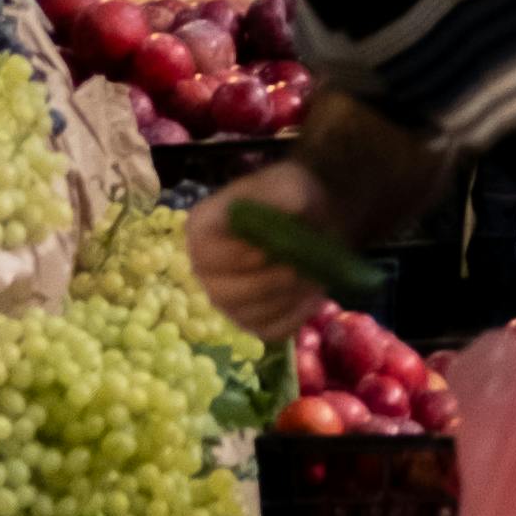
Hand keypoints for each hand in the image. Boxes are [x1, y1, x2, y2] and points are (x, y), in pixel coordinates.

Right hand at [197, 183, 351, 344]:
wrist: (313, 219)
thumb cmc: (291, 197)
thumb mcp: (290, 184)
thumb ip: (285, 195)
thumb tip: (291, 208)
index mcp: (201, 231)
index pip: (206, 254)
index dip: (238, 257)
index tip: (269, 250)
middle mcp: (205, 271)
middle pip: (223, 293)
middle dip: (267, 284)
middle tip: (299, 269)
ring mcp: (227, 301)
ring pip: (249, 316)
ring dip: (287, 298)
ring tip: (313, 275)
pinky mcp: (252, 322)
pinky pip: (271, 331)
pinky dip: (296, 315)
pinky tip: (313, 294)